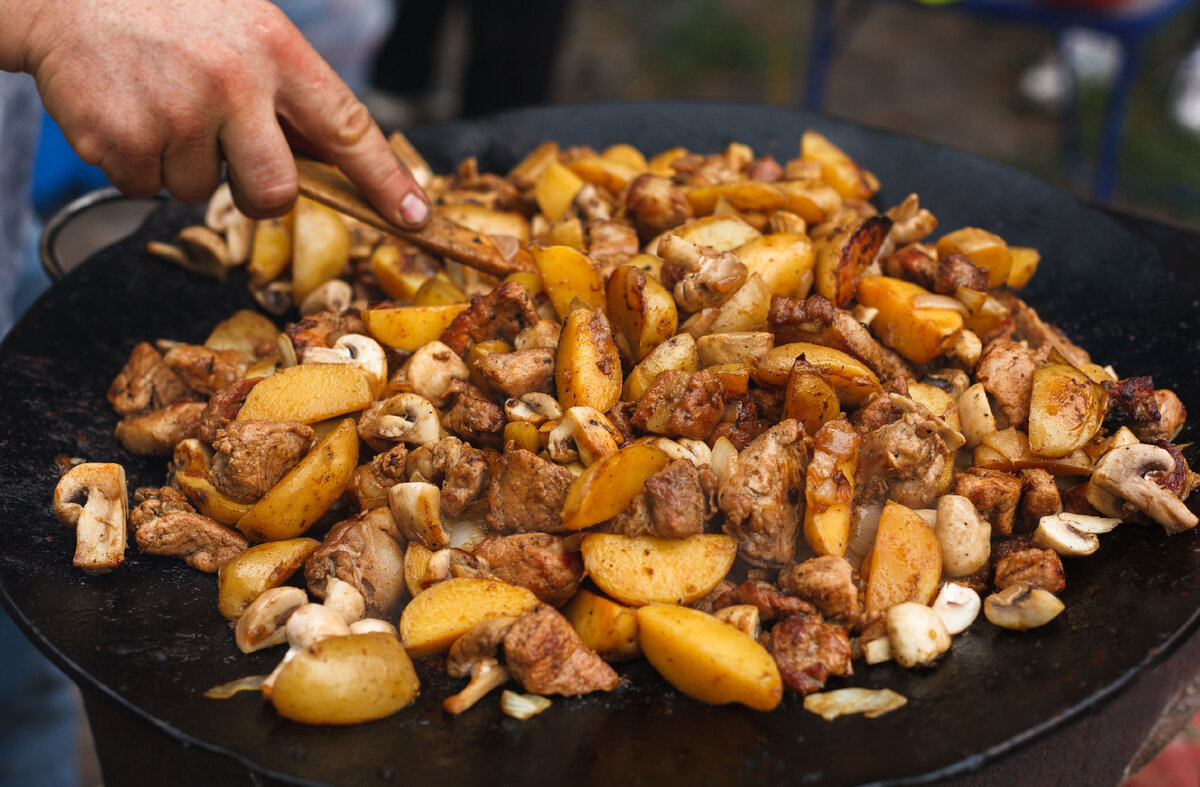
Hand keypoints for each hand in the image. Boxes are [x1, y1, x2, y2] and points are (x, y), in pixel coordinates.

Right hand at [4, 0, 428, 225]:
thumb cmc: (171, 11)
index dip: (385, 180)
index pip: (348, 128)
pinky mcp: (122, 140)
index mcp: (275, 51)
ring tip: (160, 101)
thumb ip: (288, 92)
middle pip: (273, 193)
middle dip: (255, 190)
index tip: (415, 217)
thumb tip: (333, 163)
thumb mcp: (247, 28)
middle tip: (225, 149)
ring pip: (200, 193)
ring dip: (182, 163)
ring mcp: (175, 115)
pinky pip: (144, 189)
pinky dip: (134, 162)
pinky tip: (126, 109)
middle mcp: (233, 84)